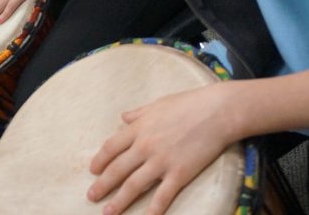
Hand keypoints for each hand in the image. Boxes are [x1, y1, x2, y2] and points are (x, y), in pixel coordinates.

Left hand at [88, 85, 240, 214]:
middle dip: (102, 185)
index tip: (93, 171)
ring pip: (134, 185)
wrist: (218, 112)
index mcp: (139, 128)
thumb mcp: (158, 104)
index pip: (111, 147)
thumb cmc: (189, 103)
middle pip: (117, 169)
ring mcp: (162, 161)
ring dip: (119, 201)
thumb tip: (122, 117)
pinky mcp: (180, 173)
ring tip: (108, 212)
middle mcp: (145, 146)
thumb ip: (138, 113)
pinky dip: (152, 210)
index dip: (99, 161)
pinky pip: (162, 196)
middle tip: (91, 197)